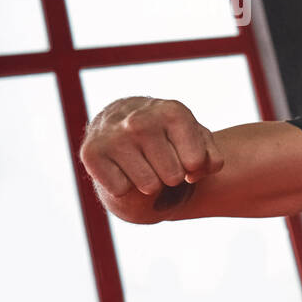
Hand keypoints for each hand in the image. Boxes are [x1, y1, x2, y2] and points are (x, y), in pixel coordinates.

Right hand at [80, 96, 223, 200]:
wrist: (125, 135)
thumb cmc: (171, 142)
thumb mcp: (199, 145)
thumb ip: (212, 158)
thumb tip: (198, 169)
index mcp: (173, 111)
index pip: (195, 162)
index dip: (193, 167)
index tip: (184, 156)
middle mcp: (140, 119)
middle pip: (173, 176)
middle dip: (171, 176)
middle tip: (160, 162)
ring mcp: (113, 135)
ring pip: (148, 185)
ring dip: (149, 184)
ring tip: (142, 165)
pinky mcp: (90, 153)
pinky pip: (121, 190)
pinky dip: (125, 187)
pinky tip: (121, 168)